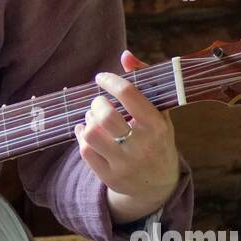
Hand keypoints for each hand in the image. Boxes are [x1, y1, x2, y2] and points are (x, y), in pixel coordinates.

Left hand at [74, 49, 180, 220]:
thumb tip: (125, 55)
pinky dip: (81, 136)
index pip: (129, 94)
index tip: (101, 78)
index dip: (110, 80)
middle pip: (106, 115)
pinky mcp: (110, 177)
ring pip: (91, 134)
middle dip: (97, 103)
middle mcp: (142, 146)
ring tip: (93, 119)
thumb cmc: (156, 139)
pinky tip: (87, 133)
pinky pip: (84, 151)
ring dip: (88, 120)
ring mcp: (125, 164)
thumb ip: (144, 81)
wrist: (159, 185)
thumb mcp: (158, 112)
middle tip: (99, 103)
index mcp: (157, 125)